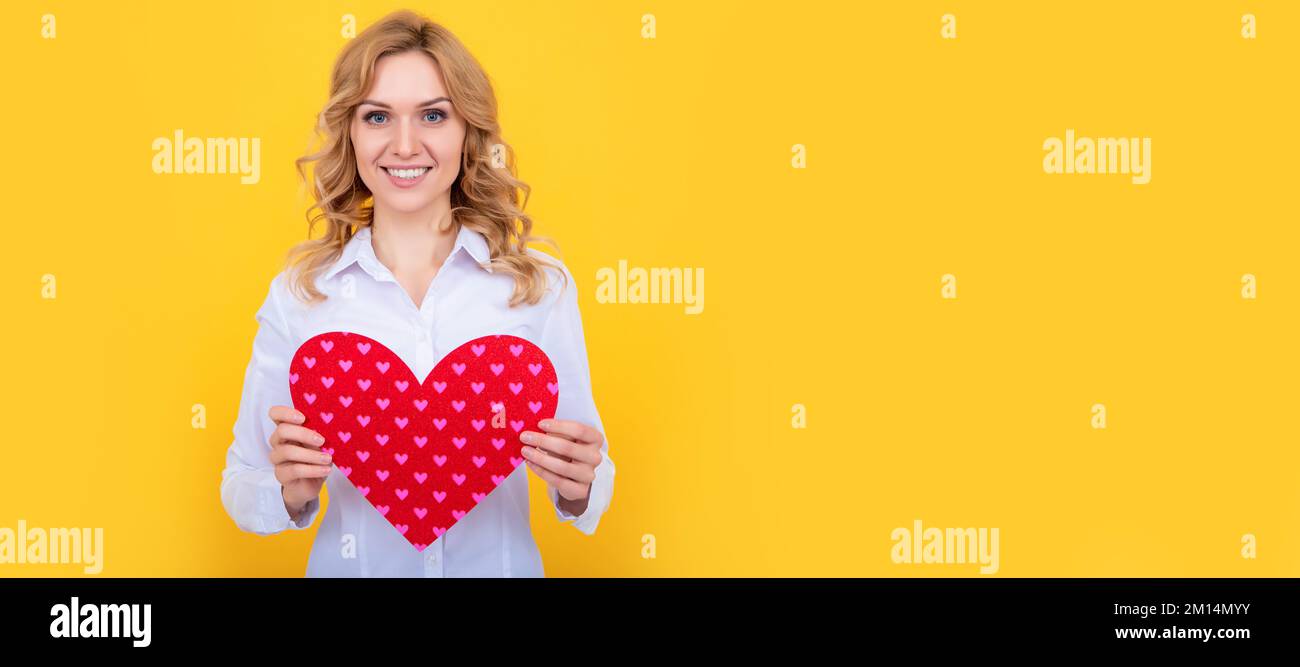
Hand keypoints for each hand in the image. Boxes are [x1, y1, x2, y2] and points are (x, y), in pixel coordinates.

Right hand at [267, 405, 331, 520]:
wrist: (310, 485)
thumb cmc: (316, 459)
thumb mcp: (322, 444)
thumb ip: (321, 433)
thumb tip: (332, 426)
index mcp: (288, 428)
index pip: (275, 414)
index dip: (285, 413)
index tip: (303, 418)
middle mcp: (278, 442)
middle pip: (282, 431)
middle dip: (303, 434)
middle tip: (322, 440)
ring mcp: (278, 458)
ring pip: (287, 451)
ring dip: (311, 455)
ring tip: (328, 458)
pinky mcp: (281, 474)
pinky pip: (294, 470)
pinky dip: (313, 469)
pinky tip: (325, 469)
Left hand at [519, 419, 602, 511]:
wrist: (574, 477)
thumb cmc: (568, 451)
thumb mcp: (567, 438)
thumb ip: (556, 433)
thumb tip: (534, 429)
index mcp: (595, 439)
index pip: (579, 430)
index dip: (559, 426)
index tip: (539, 424)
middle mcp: (595, 457)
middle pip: (567, 447)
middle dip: (542, 441)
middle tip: (524, 437)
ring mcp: (589, 475)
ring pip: (561, 466)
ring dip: (539, 457)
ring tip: (525, 451)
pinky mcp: (580, 490)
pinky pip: (558, 481)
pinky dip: (541, 471)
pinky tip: (530, 463)